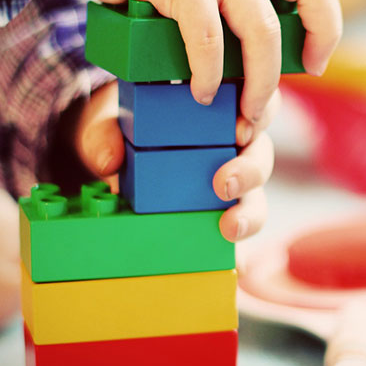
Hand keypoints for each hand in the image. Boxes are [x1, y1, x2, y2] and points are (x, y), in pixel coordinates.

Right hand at [0, 0, 341, 131]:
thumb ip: (217, 10)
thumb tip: (227, 68)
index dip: (325, 23)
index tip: (314, 62)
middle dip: (311, 46)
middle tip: (283, 92)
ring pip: (261, 28)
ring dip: (260, 80)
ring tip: (244, 112)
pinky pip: (207, 35)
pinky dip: (207, 72)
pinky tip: (198, 92)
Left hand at [72, 81, 278, 241]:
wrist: (112, 158)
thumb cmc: (122, 129)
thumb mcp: (109, 123)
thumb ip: (104, 134)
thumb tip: (109, 162)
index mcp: (217, 108)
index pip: (254, 104)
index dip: (259, 115)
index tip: (239, 131)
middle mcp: (231, 145)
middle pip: (260, 153)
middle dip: (251, 170)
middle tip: (225, 184)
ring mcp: (229, 181)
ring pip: (256, 194)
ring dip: (250, 211)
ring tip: (229, 225)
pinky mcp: (219, 214)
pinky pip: (237, 228)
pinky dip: (242, 245)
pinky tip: (239, 261)